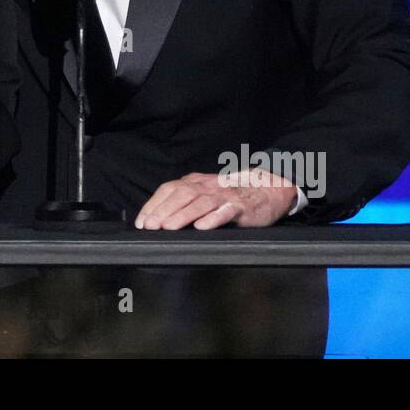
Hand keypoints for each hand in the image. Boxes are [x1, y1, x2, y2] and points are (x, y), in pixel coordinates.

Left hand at [134, 169, 296, 230]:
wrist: (268, 189)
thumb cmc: (231, 196)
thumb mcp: (205, 193)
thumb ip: (185, 201)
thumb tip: (157, 219)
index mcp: (196, 182)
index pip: (169, 189)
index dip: (154, 205)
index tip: (141, 222)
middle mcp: (208, 186)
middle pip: (182, 195)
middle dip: (164, 210)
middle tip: (151, 226)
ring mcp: (225, 195)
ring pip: (201, 203)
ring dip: (183, 215)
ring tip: (169, 227)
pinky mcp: (241, 207)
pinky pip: (226, 212)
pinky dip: (213, 218)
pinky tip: (202, 227)